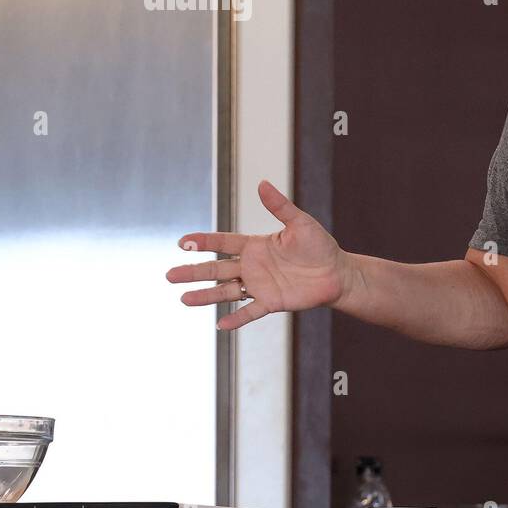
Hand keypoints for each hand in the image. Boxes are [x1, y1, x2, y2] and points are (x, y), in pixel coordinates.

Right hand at [166, 179, 353, 331]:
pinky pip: (250, 312)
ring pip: (226, 291)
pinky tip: (220, 324)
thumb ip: (280, 206)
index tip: (182, 241)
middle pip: (217, 268)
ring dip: (206, 295)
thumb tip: (262, 183)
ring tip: (183, 298)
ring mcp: (260, 285)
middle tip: (170, 275)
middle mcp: (252, 266)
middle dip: (193, 271)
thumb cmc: (319, 246)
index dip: (203, 241)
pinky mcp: (271, 302)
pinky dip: (236, 318)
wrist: (337, 273)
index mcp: (256, 246)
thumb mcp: (301, 223)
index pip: (223, 242)